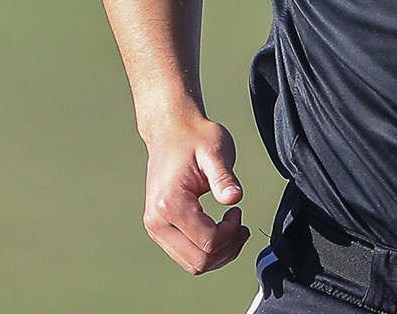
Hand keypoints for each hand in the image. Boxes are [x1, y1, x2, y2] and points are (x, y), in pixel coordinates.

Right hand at [141, 115, 251, 273]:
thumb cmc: (193, 138)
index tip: (238, 211)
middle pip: (199, 261)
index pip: (208, 242)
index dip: (231, 233)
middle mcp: (157, 221)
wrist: (170, 131)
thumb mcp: (215, 151)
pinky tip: (220, 230)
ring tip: (233, 228)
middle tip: (240, 225)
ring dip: (219, 253)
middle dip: (227, 249)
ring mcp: (156, 227)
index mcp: (169, 204)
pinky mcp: (160, 229)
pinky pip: (186, 255)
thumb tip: (234, 198)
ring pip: (193, 264)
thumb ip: (224, 178)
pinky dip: (208, 250)